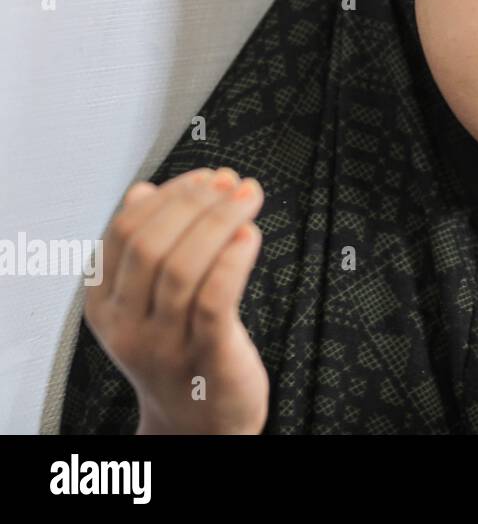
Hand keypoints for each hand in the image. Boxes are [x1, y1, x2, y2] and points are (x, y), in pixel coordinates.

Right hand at [84, 166, 268, 433]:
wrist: (199, 423)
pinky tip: (251, 236)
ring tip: (249, 198)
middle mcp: (126, 324)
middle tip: (233, 183)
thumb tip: (144, 190)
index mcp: (105, 303)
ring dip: (220, 221)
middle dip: (196, 202)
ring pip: (183, 268)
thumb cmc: (179, 350)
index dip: (170, 194)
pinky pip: (214, 300)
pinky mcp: (207, 356)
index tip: (208, 175)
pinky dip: (233, 260)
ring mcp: (164, 344)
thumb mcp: (146, 301)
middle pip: (151, 245)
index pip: (124, 231)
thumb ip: (144, 248)